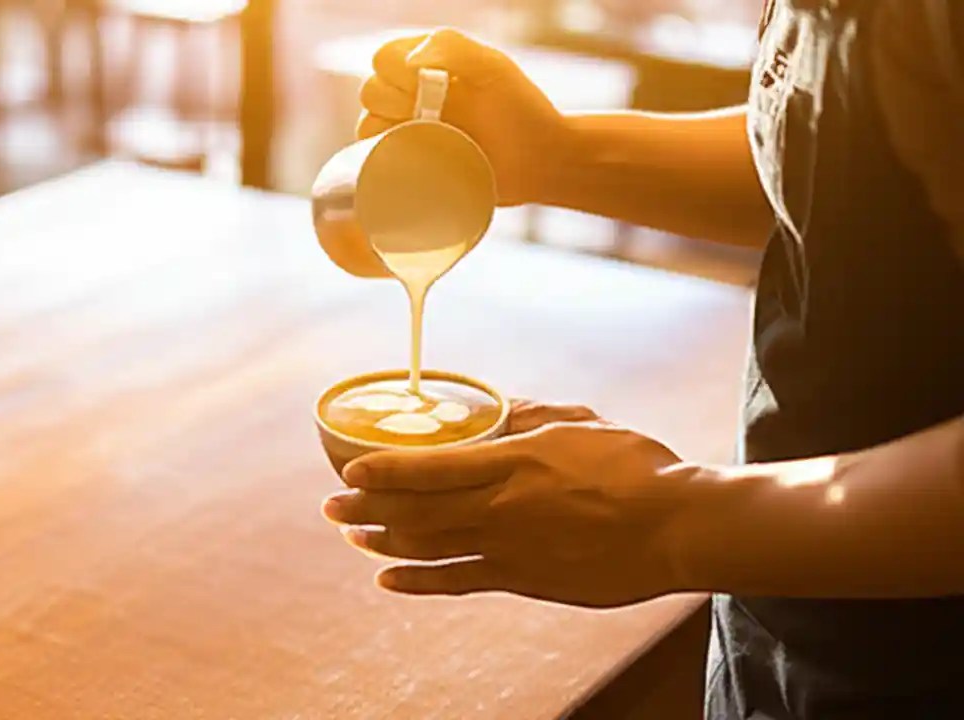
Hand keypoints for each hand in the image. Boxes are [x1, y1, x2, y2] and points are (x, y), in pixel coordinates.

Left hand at [321, 402, 698, 607]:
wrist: (676, 527)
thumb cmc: (636, 466)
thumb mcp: (578, 423)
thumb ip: (528, 415)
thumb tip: (492, 405)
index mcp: (513, 462)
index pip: (429, 467)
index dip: (382, 470)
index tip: (348, 469)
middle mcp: (501, 508)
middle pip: (415, 511)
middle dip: (365, 509)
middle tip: (329, 507)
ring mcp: (509, 549)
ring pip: (428, 548)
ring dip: (381, 543)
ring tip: (350, 536)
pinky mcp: (523, 580)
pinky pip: (457, 583)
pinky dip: (417, 582)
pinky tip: (387, 580)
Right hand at [359, 29, 571, 206]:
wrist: (540, 161)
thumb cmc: (521, 110)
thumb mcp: (491, 68)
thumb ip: (451, 47)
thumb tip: (407, 62)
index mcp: (427, 66)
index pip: (383, 58)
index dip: (397, 71)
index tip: (430, 84)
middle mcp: (413, 97)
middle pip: (370, 91)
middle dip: (395, 101)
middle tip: (435, 114)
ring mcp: (411, 133)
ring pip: (368, 127)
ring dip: (387, 132)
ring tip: (428, 139)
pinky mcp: (413, 166)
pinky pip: (376, 161)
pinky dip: (381, 159)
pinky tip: (410, 158)